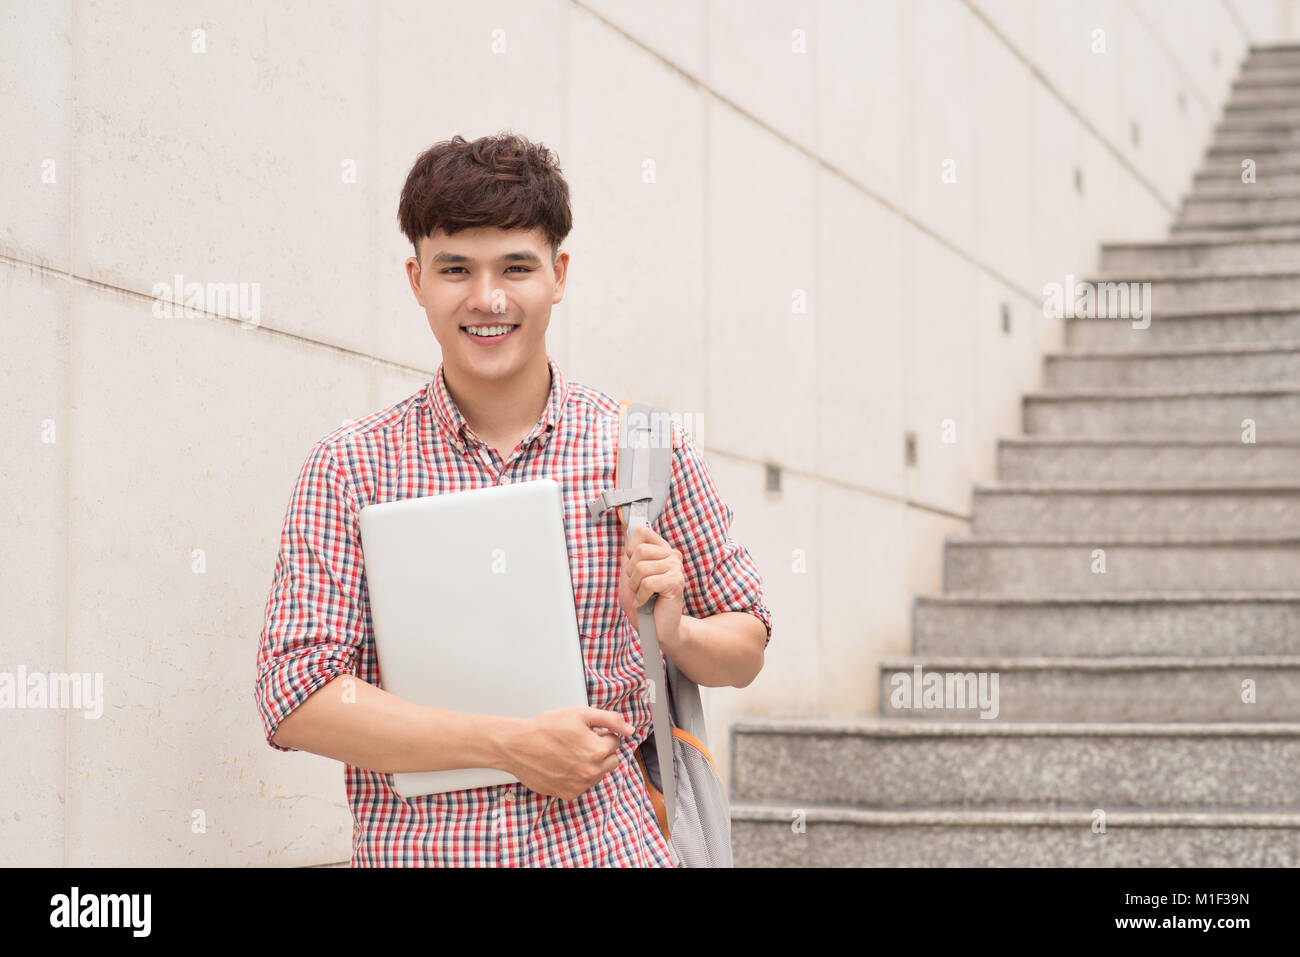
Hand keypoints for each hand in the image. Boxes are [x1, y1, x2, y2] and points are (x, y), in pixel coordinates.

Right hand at [505, 707, 634, 800]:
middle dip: (599, 750)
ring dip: (590, 764)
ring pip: (598, 774)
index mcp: (598, 751)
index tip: (584, 731)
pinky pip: (583, 785)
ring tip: (568, 753)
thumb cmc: (546, 727)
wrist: (517, 745)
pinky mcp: (568, 794)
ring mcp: (580, 785)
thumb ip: (610, 720)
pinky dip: (577, 776)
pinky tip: (562, 765)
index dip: (600, 733)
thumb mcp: (581, 714)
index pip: (615, 741)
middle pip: (610, 759)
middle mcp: (592, 772)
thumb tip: (630, 730)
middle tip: (578, 741)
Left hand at [618, 524, 686, 656]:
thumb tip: (626, 530)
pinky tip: (646, 602)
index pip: (642, 531)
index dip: (630, 550)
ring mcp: (676, 568)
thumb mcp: (629, 575)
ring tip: (644, 595)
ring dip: (636, 586)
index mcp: (661, 550)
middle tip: (639, 586)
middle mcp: (671, 555)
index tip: (633, 567)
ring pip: (641, 568)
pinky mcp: (676, 582)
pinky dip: (641, 596)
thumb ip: (629, 555)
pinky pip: (648, 582)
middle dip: (631, 573)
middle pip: (639, 550)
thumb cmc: (642, 602)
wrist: (654, 628)